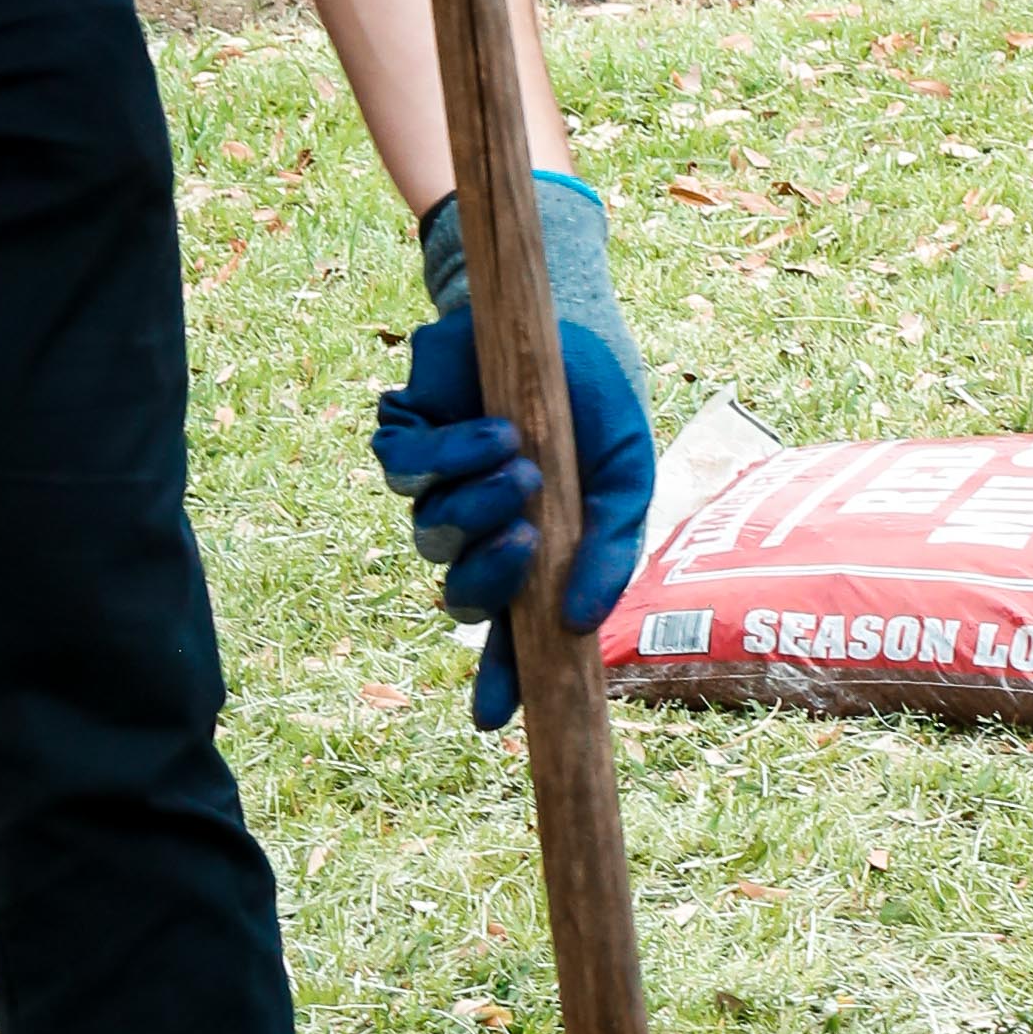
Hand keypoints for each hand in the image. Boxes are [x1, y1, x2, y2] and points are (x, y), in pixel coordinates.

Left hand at [372, 171, 655, 731]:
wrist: (566, 312)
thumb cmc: (600, 399)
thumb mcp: (628, 476)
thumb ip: (614, 549)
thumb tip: (583, 625)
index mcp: (532, 554)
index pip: (508, 632)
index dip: (500, 677)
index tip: (495, 720)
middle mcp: (478, 530)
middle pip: (459, 590)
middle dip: (490, 576)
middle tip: (530, 541)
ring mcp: (438, 485)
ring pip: (430, 531)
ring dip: (477, 504)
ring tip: (524, 460)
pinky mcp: (408, 434)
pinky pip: (404, 469)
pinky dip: (446, 457)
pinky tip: (492, 432)